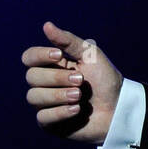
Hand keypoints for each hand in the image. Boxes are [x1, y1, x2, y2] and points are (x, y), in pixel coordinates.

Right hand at [22, 20, 122, 144]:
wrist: (119, 107)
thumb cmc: (105, 79)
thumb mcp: (90, 55)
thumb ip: (68, 41)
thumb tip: (46, 25)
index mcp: (51, 65)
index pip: (29, 57)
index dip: (39, 55)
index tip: (59, 55)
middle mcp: (44, 84)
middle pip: (31, 77)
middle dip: (56, 78)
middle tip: (80, 80)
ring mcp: (45, 104)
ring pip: (34, 97)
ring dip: (58, 95)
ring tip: (79, 95)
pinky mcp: (50, 123)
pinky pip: (43, 117)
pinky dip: (60, 112)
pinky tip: (76, 109)